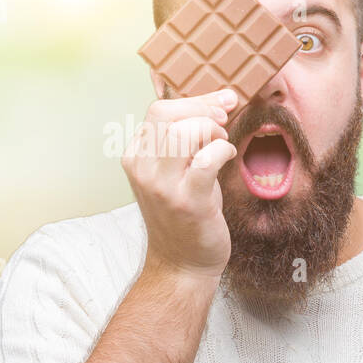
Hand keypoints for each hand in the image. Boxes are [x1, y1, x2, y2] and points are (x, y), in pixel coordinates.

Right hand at [122, 88, 238, 279]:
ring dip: (212, 131)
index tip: (222, 100)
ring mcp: (162, 185)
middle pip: (167, 114)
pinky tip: (227, 157)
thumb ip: (183, 139)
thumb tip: (218, 102)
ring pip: (184, 133)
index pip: (159, 110)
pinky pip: (207, 159)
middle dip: (204, 110)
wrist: (182, 262)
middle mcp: (142, 167)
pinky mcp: (187, 200)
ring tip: (221, 144)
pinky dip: (223, 150)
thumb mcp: (175, 170)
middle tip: (224, 121)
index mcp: (135, 155)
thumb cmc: (185, 212)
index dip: (196, 100)